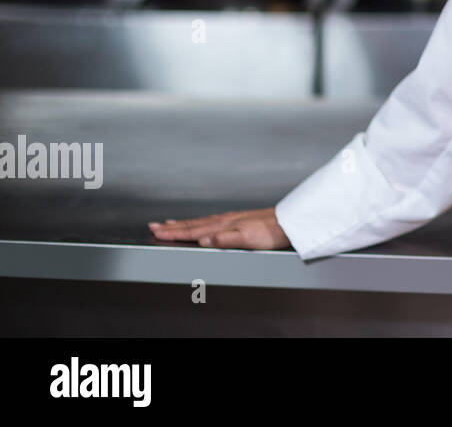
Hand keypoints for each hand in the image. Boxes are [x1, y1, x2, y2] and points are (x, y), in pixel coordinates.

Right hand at [148, 208, 290, 249]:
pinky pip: (211, 221)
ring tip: (169, 224)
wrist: (288, 223)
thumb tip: (202, 240)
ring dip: (183, 224)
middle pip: (193, 224)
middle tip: (153, 226)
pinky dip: (199, 223)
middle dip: (172, 227)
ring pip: (200, 222)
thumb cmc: (270, 232)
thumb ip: (224, 239)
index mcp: (223, 225)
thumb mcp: (246, 238)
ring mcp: (230, 219)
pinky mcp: (237, 221)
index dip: (174, 232)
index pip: (193, 230)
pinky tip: (200, 224)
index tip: (156, 232)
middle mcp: (224, 220)